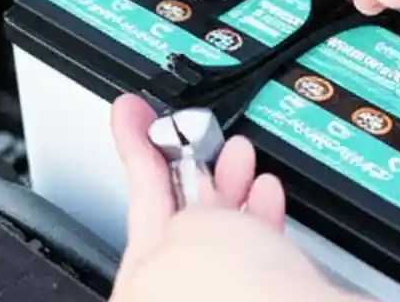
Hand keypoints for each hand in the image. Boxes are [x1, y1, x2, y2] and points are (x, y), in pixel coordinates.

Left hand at [109, 94, 357, 301]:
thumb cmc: (231, 294)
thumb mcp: (190, 225)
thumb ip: (183, 206)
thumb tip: (198, 206)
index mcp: (138, 283)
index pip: (137, 205)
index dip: (137, 149)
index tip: (132, 115)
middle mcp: (174, 295)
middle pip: (179, 222)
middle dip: (189, 167)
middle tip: (188, 130)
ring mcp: (217, 296)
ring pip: (221, 237)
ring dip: (230, 187)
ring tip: (238, 152)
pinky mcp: (260, 298)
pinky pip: (255, 253)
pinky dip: (259, 219)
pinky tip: (266, 193)